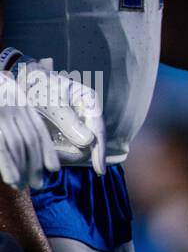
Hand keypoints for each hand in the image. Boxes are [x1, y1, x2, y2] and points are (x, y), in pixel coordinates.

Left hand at [3, 53, 105, 173]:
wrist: (24, 80)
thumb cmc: (38, 85)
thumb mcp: (52, 101)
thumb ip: (69, 121)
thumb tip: (89, 142)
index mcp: (89, 101)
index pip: (98, 131)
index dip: (99, 151)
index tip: (99, 171)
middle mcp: (86, 113)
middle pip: (89, 143)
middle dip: (72, 154)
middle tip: (51, 160)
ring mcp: (76, 122)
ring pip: (76, 147)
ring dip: (62, 154)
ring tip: (42, 153)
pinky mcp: (65, 129)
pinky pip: (65, 146)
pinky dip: (55, 152)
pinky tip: (43, 151)